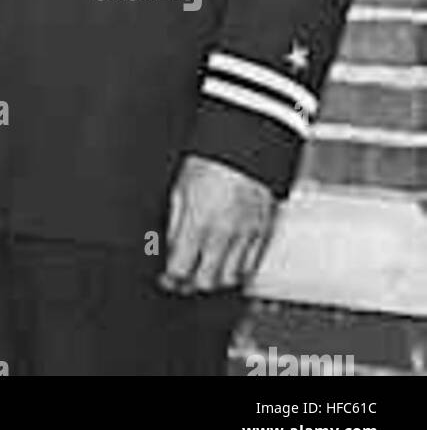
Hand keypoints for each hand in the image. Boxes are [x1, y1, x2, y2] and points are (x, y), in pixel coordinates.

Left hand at [159, 154, 276, 294]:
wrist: (246, 145)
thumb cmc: (211, 159)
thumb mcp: (179, 187)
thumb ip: (174, 222)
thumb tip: (166, 246)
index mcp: (197, 221)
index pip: (180, 268)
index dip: (170, 278)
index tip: (166, 277)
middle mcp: (222, 233)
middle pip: (206, 281)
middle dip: (191, 283)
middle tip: (184, 277)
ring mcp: (246, 235)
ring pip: (230, 279)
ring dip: (215, 280)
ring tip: (205, 271)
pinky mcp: (263, 233)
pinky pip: (250, 267)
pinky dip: (237, 271)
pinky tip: (227, 265)